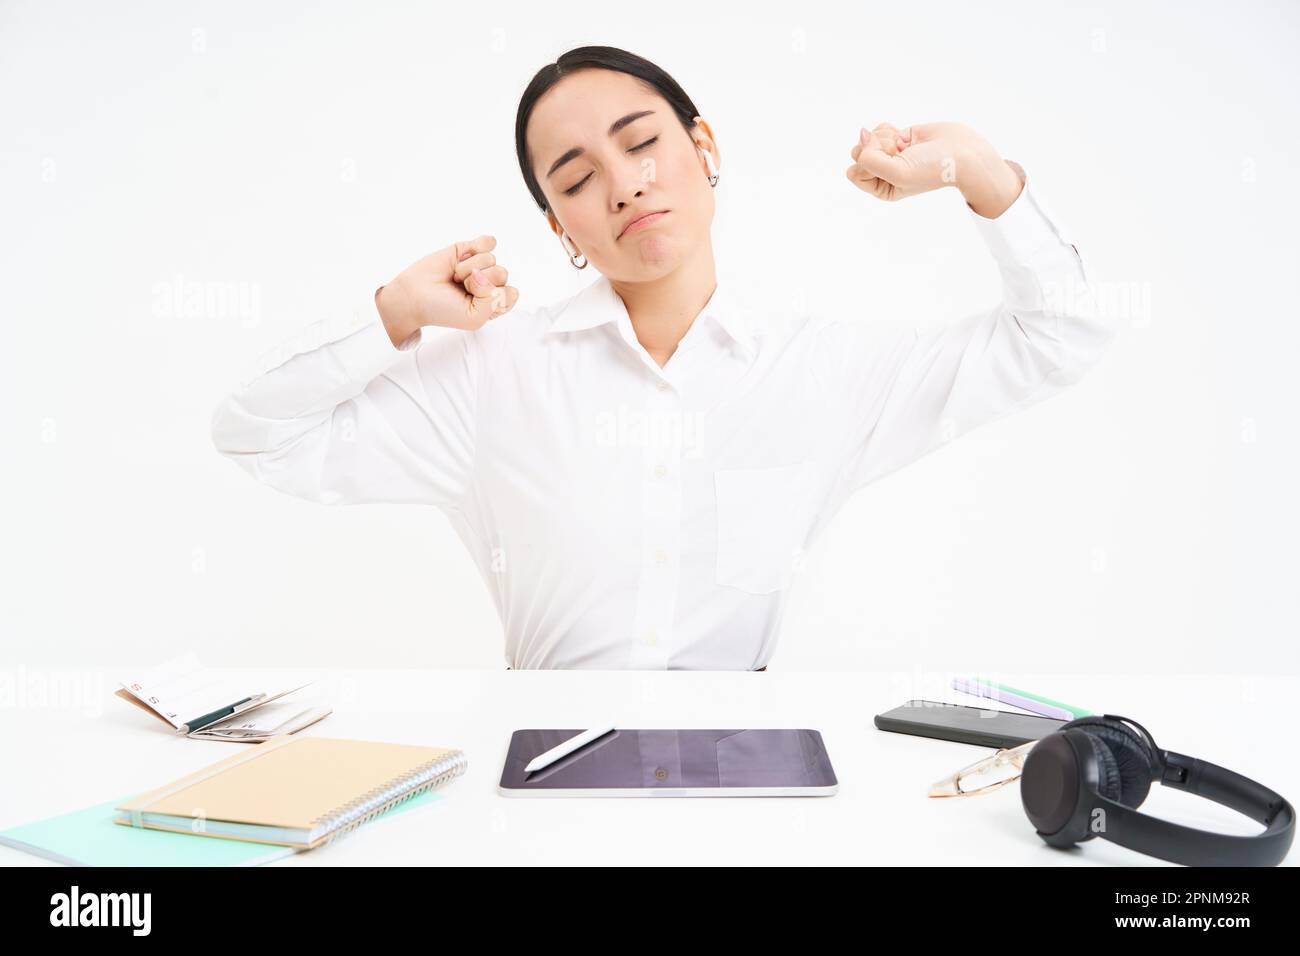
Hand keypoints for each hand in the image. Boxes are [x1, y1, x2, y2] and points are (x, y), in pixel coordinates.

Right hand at [375, 234, 519, 346]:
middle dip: (477, 282)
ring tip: (454, 278)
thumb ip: (495, 301)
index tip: (471, 303)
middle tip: (459, 288)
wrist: (414, 295)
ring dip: (467, 269)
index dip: (491, 297)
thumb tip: (487, 270)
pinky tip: (460, 258)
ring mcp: (481, 265)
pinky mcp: (470, 249)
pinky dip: (474, 249)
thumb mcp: (474, 318)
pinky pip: (488, 242)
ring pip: (491, 259)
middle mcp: (490, 283)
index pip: (511, 293)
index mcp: (495, 303)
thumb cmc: (443, 310)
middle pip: (502, 274)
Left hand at [845, 121, 1021, 216]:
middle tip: (900, 152)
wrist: (962, 153)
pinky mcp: (898, 137)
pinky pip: (879, 129)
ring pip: (868, 139)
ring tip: (906, 146)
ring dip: (885, 137)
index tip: (892, 162)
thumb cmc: (932, 169)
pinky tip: (904, 136)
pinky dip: (888, 129)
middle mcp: (883, 172)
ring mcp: (890, 153)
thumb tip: (862, 136)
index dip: (869, 163)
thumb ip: (869, 160)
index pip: (855, 172)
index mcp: (881, 188)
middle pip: (858, 153)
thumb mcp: (897, 173)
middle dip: (878, 147)